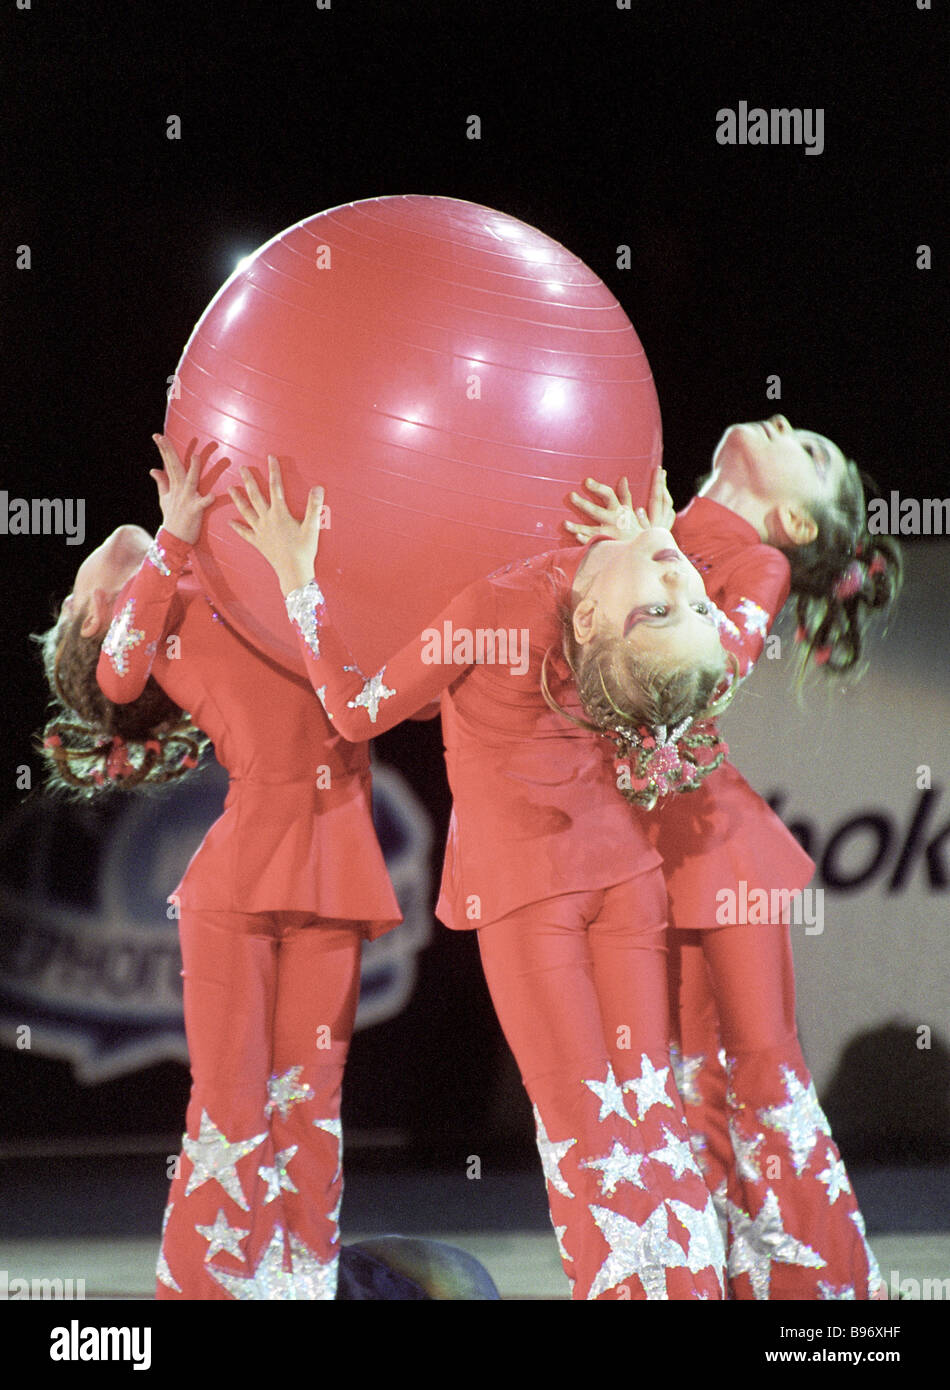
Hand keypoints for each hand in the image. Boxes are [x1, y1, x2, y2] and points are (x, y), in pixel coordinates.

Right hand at [150, 434, 215, 543]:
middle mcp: (179, 490)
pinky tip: (213, 495)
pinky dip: (207, 499)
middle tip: (163, 437)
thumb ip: (162, 483)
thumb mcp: (165, 499)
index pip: (167, 463)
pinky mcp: (195, 511)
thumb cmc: (172, 518)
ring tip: (196, 456)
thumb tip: (153, 469)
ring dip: (193, 469)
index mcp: (174, 485)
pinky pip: (202, 504)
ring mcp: (186, 500)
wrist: (174, 539)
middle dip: (169, 452)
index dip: (163, 449)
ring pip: (190, 481)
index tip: (157, 435)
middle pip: (174, 467)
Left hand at [229, 456, 324, 595]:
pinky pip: (245, 533)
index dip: (273, 471)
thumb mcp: (312, 527)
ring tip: (230, 488)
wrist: (293, 572)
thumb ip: (315, 506)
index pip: (275, 487)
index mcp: (280, 513)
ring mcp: (260, 531)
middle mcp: (267, 519)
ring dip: (237, 499)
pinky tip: (230, 522)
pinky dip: (237, 527)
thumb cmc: (304, 550)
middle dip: (249, 480)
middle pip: (255, 496)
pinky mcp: (258, 542)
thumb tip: (318, 487)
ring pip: (246, 511)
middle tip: (242, 468)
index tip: (270, 457)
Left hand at [564, 466, 673, 542]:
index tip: (587, 481)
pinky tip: (576, 537)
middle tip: (571, 495)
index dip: (598, 488)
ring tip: (564, 524)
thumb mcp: (630, 511)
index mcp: (619, 511)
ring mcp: (609, 535)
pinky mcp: (606, 547)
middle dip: (583, 504)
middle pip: (596, 511)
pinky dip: (585, 541)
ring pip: (592, 530)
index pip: (608, 495)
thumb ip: (625, 496)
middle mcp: (614, 521)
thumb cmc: (633, 529)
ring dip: (577, 527)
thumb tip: (623, 479)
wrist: (642, 551)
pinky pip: (594, 544)